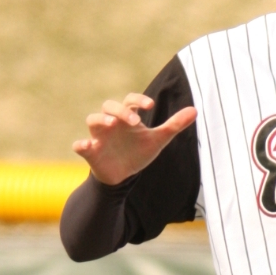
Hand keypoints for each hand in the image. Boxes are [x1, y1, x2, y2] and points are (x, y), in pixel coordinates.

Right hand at [72, 93, 196, 185]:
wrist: (123, 175)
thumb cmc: (138, 151)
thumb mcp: (158, 139)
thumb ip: (174, 125)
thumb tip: (195, 110)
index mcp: (128, 117)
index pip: (130, 100)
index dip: (138, 99)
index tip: (150, 105)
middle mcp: (112, 123)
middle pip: (110, 106)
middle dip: (121, 110)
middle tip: (135, 121)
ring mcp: (99, 136)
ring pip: (92, 120)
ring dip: (100, 119)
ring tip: (111, 123)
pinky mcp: (90, 152)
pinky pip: (80, 146)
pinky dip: (81, 145)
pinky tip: (86, 146)